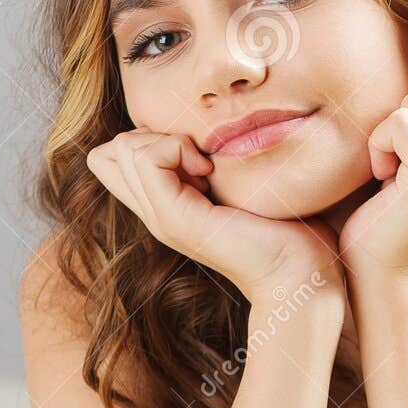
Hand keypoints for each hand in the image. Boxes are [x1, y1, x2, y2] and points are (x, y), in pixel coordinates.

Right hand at [85, 128, 345, 319]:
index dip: (148, 140)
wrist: (299, 274)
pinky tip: (208, 173)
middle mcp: (155, 214)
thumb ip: (212, 164)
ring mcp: (161, 218)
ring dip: (166, 141)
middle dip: (150, 136)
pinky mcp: (174, 218)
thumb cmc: (286, 229)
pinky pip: (145, 158)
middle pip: (108, 152)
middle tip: (198, 161)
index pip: (112, 157)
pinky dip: (175, 149)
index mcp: (166, 206)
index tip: (197, 157)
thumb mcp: (238, 185)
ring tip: (205, 168)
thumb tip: (204, 134)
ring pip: (122, 148)